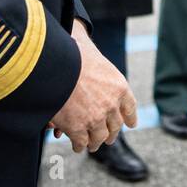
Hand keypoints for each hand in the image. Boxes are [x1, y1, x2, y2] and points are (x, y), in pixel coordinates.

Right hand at [48, 22, 136, 152]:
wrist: (55, 65)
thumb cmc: (71, 52)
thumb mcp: (92, 52)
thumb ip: (94, 60)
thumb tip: (83, 40)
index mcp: (119, 87)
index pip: (129, 107)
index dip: (129, 117)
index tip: (131, 124)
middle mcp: (111, 105)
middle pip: (115, 126)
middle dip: (111, 133)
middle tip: (108, 138)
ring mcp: (95, 119)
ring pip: (99, 137)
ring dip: (95, 142)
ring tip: (92, 146)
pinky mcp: (77, 129)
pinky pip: (81, 142)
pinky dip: (79, 145)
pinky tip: (77, 146)